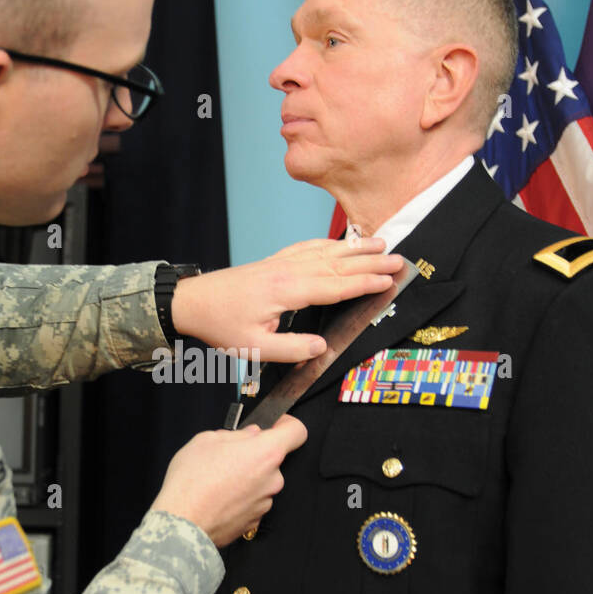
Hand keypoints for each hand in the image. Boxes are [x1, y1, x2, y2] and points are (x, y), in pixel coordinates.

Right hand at [150, 414, 306, 546]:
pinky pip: (253, 501)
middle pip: (273, 459)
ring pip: (262, 481)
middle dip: (254, 455)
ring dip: (247, 478)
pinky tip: (219, 497)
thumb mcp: (207, 440)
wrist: (183, 522)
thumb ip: (236, 434)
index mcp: (265, 453)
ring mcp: (265, 502)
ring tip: (218, 480)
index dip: (286, 424)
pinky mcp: (255, 520)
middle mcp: (272, 479)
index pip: (297, 432)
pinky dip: (241, 497)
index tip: (274, 425)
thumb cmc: (192, 482)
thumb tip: (249, 435)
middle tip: (228, 456)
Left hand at [169, 237, 403, 361]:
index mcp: (286, 291)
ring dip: (355, 249)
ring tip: (381, 245)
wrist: (193, 302)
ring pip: (325, 252)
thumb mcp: (253, 348)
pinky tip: (342, 244)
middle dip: (370, 262)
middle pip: (337, 264)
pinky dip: (330, 244)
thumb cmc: (221, 326)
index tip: (389, 280)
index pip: (334, 286)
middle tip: (399, 259)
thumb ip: (290, 350)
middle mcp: (287, 271)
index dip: (364, 283)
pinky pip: (308, 247)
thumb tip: (322, 348)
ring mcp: (281, 262)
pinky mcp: (275, 261)